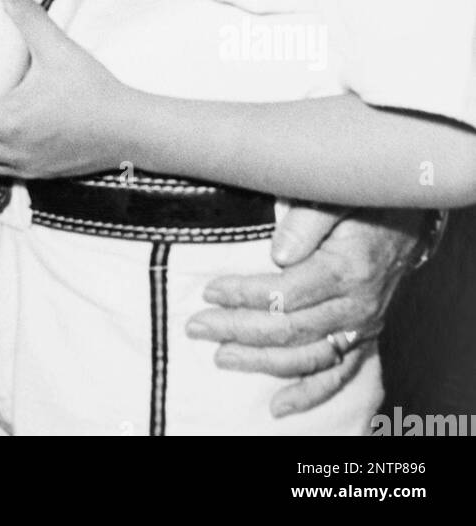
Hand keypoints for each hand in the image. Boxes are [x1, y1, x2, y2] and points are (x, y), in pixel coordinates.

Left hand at [186, 205, 422, 416]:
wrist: (404, 221)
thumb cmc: (362, 203)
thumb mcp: (335, 197)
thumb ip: (306, 221)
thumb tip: (278, 253)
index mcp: (346, 269)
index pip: (286, 293)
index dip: (244, 294)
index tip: (210, 291)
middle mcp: (356, 306)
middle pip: (290, 329)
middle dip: (238, 329)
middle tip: (198, 326)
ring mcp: (361, 328)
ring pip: (307, 357)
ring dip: (261, 361)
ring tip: (221, 356)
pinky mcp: (364, 339)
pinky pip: (337, 375)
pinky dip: (309, 393)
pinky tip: (278, 406)